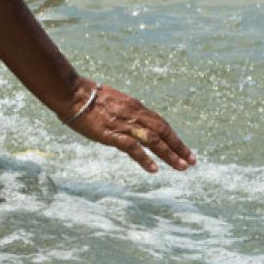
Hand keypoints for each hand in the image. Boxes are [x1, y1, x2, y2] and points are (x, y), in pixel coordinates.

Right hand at [61, 78, 195, 172]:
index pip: (160, 123)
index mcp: (135, 106)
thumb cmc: (87, 97)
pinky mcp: (111, 133)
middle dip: (178, 147)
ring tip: (181, 167)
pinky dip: (145, 158)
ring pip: (153, 140)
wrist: (72, 93)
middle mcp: (134, 114)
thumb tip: (131, 122)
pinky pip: (132, 147)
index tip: (184, 149)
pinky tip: (154, 169)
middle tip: (191, 161)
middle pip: (163, 131)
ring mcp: (123, 124)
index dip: (174, 137)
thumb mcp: (113, 101)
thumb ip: (124, 112)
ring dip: (168, 154)